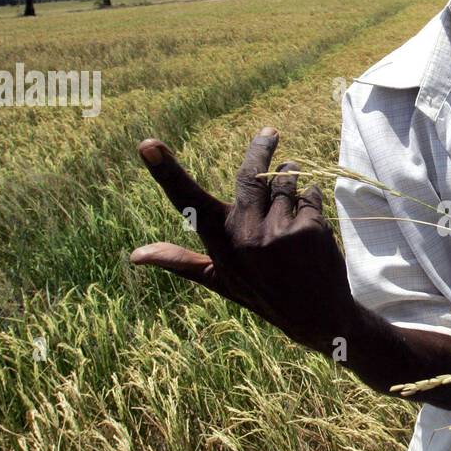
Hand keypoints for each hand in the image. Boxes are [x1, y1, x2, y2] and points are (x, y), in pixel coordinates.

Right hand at [130, 127, 354, 352]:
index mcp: (219, 242)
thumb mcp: (218, 279)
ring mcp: (279, 233)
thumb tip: (134, 255)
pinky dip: (311, 197)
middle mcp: (245, 236)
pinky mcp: (310, 230)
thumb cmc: (262, 293)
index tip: (146, 144)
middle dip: (261, 148)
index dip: (166, 172)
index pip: (187, 202)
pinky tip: (309, 219)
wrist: (317, 317)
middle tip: (269, 132)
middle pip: (249, 176)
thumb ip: (179, 260)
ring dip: (290, 175)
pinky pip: (310, 195)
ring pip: (285, 182)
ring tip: (291, 180)